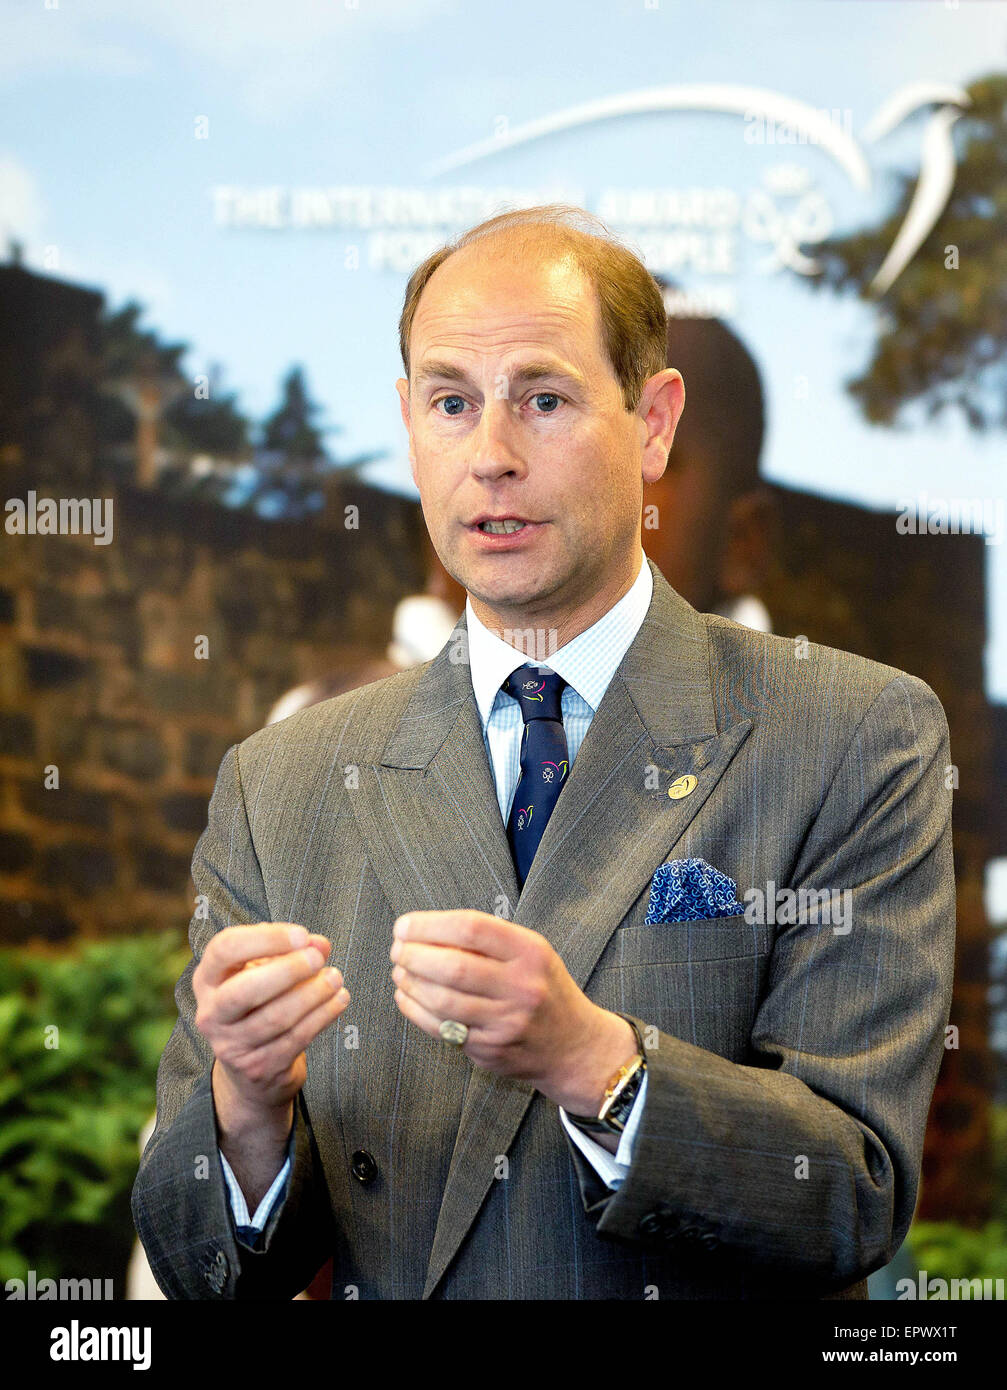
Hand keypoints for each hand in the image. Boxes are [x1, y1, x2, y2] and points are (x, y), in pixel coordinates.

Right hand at [194, 922, 349, 1121]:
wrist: (250, 1065)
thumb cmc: (258, 1003)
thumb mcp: (264, 970)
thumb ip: (290, 951)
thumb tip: (320, 944)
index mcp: (207, 979)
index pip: (225, 949)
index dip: (265, 939)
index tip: (301, 934)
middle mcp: (211, 1014)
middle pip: (244, 990)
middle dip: (288, 971)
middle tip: (317, 958)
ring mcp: (231, 1045)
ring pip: (276, 1018)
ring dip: (312, 994)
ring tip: (335, 978)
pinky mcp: (258, 1068)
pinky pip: (295, 1039)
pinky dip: (322, 1016)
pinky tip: (338, 1000)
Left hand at [389, 910, 635, 1114]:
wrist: (574, 1046)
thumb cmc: (543, 988)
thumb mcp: (530, 952)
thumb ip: (487, 940)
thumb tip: (424, 929)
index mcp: (530, 952)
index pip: (472, 928)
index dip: (430, 924)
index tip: (405, 925)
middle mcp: (521, 987)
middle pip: (453, 967)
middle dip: (413, 955)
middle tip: (397, 949)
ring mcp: (506, 1023)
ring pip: (442, 1000)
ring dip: (409, 982)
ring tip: (399, 970)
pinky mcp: (490, 1050)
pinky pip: (441, 1028)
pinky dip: (414, 1009)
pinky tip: (405, 995)